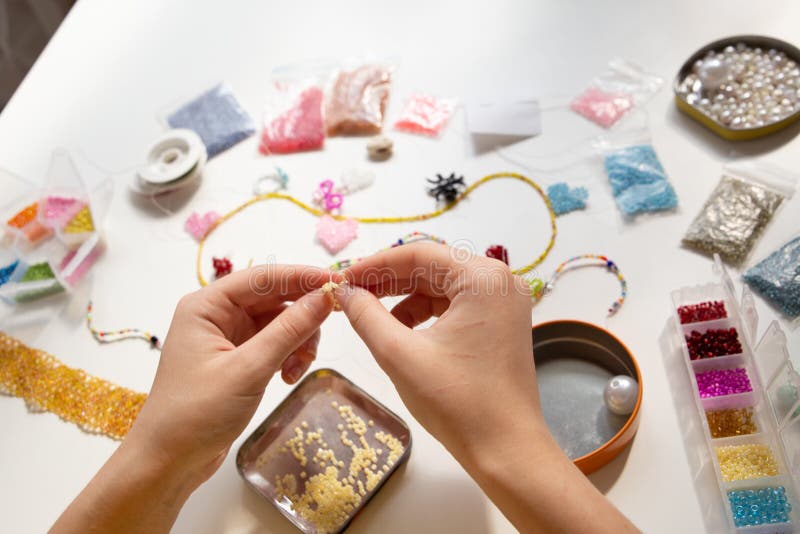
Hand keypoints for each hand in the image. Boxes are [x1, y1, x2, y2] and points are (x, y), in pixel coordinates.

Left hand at [53, 265, 337, 532]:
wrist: (167, 462)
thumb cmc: (196, 414)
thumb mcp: (248, 369)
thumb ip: (289, 330)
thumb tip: (324, 296)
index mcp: (206, 306)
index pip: (263, 277)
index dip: (302, 276)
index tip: (338, 282)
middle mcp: (216, 315)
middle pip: (273, 298)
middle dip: (302, 314)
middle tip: (329, 328)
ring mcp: (226, 338)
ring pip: (278, 323)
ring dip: (296, 340)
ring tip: (297, 368)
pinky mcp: (236, 360)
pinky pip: (273, 344)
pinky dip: (287, 356)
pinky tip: (287, 377)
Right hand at [334, 243, 541, 460]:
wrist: (506, 450)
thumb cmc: (458, 404)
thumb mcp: (400, 354)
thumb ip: (366, 316)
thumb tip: (345, 291)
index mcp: (483, 279)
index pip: (418, 254)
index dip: (374, 264)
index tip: (342, 277)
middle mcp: (499, 282)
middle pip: (431, 266)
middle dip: (388, 281)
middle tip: (349, 294)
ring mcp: (503, 303)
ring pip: (441, 286)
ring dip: (404, 298)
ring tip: (369, 317)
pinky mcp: (500, 323)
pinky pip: (454, 305)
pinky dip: (424, 314)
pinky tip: (400, 331)